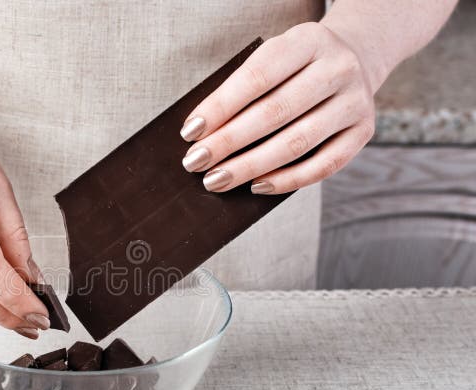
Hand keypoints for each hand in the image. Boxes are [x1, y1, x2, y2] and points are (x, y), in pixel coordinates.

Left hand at [180, 22, 376, 194]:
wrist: (354, 59)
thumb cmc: (293, 67)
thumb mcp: (271, 59)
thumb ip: (241, 89)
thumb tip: (201, 134)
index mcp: (308, 40)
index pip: (257, 77)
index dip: (220, 107)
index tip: (189, 133)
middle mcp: (338, 67)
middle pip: (275, 112)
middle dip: (228, 142)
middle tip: (195, 163)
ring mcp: (356, 101)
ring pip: (297, 142)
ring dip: (250, 166)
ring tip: (216, 180)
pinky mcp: (363, 131)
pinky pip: (323, 165)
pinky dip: (287, 180)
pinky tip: (256, 186)